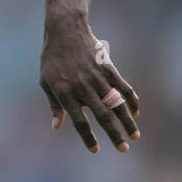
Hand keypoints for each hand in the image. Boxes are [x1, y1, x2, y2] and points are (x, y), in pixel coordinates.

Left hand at [40, 16, 139, 152]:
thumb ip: (54, 105)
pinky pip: (123, 87)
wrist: (66, 31)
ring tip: (135, 136)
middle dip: (114, 135)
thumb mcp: (46, 82)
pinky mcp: (108, 69)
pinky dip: (131, 100)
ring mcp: (97, 78)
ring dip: (127, 121)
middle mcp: (83, 88)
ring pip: (116, 104)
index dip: (88, 138)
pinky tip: (135, 112)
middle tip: (123, 149)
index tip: (96, 150)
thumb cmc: (52, 59)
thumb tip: (56, 126)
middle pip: (101, 116)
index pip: (79, 122)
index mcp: (65, 94)